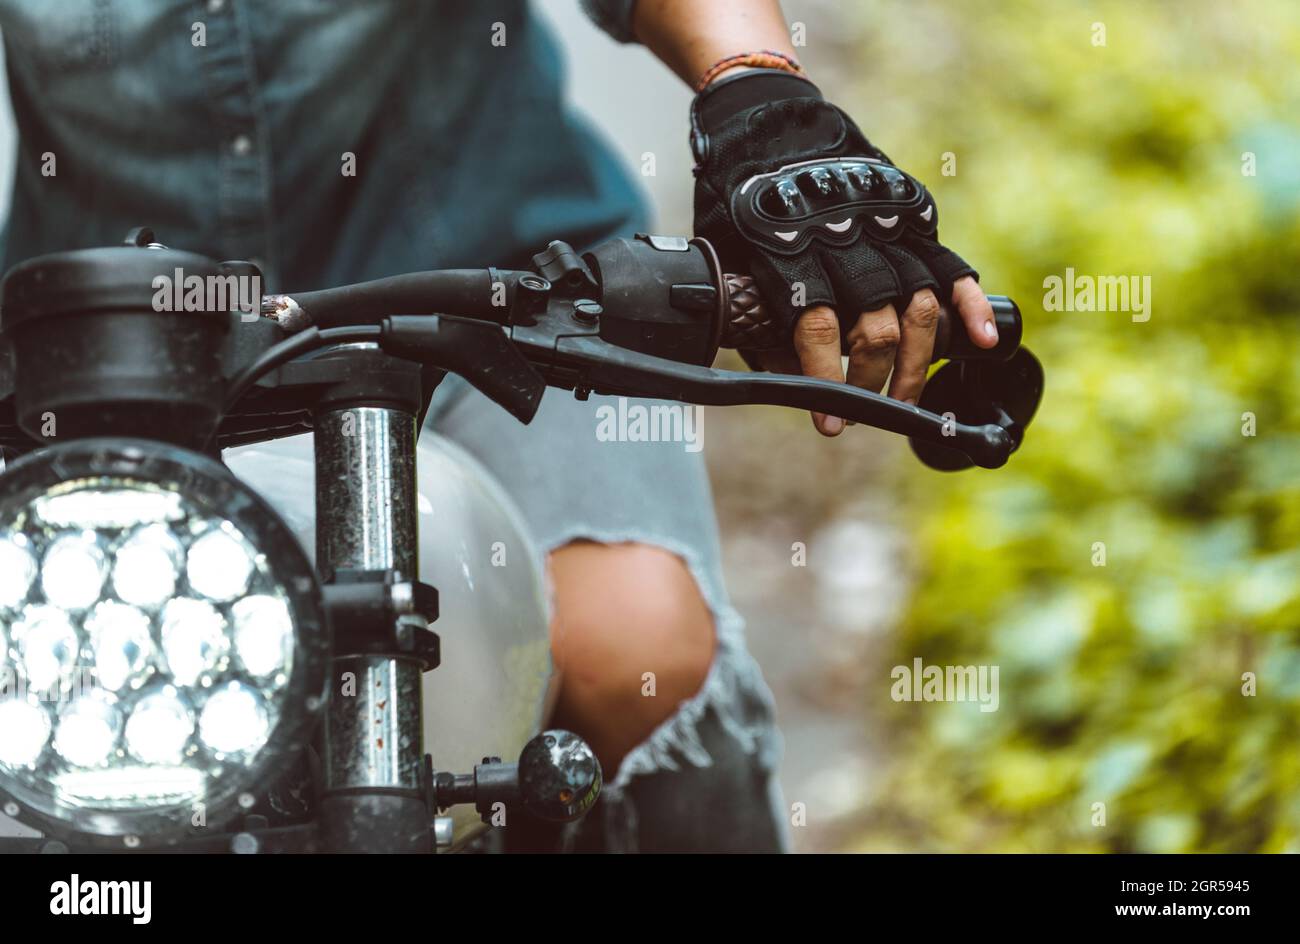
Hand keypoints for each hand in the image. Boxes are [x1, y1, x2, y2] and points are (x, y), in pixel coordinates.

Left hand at [692, 70, 998, 434]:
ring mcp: (886, 225)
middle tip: (863, 413)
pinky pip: (950, 267)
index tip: (829, 424)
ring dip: (916, 364)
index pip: (818, 327)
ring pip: (918, 307)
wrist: (771, 123)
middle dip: (874, 383)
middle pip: (877, 327)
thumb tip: (783, 382)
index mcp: (793, 249)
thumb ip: (756, 316)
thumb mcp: (730, 258)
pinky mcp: (911, 216)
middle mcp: (847, 237)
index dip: (827, 380)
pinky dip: (969, 307)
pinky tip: (981, 344)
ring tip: (906, 400)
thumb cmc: (743, 201)